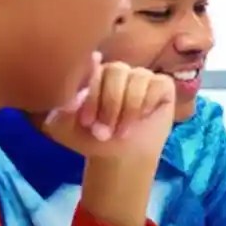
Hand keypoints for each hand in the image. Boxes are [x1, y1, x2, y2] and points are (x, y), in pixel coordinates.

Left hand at [41, 55, 174, 163]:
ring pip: (138, 78)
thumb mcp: (64, 129)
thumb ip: (63, 109)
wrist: (119, 158)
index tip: (87, 122)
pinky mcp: (162, 85)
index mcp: (92, 73)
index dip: (92, 95)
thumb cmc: (91, 139)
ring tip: (122, 132)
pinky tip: (142, 119)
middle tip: (104, 132)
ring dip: (129, 110)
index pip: (93, 67)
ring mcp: (141, 76)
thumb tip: (76, 95)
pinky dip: (148, 104)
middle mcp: (117, 70)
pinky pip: (157, 84)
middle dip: (111, 105)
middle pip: (116, 70)